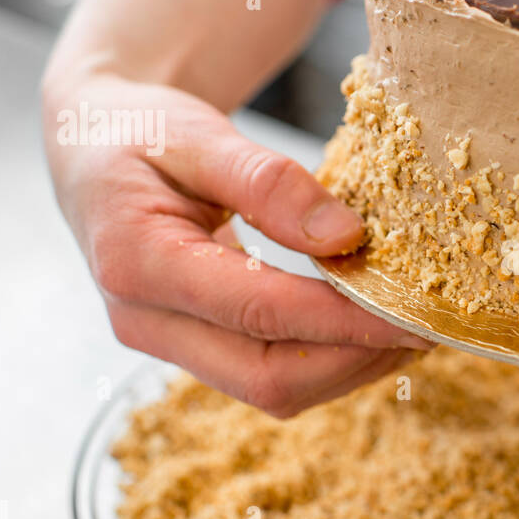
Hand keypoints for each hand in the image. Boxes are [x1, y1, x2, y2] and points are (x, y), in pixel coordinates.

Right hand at [43, 72, 431, 416]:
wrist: (92, 145)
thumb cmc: (138, 129)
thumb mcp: (195, 132)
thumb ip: (265, 181)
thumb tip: (345, 235)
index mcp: (136, 262)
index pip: (259, 311)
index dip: (344, 319)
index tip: (413, 311)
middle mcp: (145, 321)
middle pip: (268, 378)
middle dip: (357, 360)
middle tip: (426, 326)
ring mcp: (168, 342)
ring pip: (274, 389)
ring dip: (352, 367)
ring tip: (411, 327)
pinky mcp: (195, 347)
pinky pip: (270, 373)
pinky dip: (331, 359)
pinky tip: (372, 327)